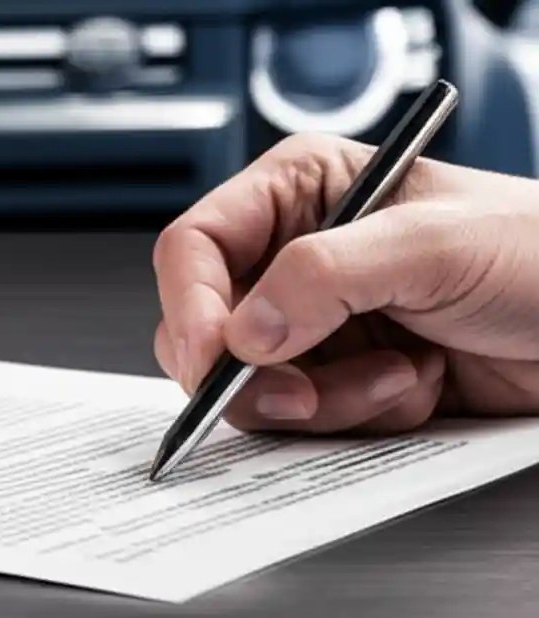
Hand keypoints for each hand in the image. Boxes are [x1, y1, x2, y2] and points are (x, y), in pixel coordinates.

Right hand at [154, 133, 538, 433]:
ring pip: (253, 386)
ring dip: (326, 398)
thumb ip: (325, 276)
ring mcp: (318, 323)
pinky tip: (416, 385)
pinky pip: (304, 419)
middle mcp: (296, 258)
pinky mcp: (343, 377)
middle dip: (253, 372)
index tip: (212, 358)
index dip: (191, 304)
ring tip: (400, 374)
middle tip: (299, 392)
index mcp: (301, 193)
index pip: (196, 246)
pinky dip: (359, 416)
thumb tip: (244, 331)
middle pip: (209, 328)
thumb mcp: (431, 244)